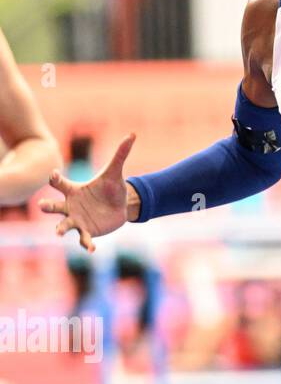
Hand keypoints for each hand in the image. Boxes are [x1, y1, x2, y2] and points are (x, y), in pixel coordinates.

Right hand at [39, 133, 136, 251]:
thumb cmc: (111, 187)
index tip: (53, 174)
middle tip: (43, 205)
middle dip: (47, 205)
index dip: (56, 179)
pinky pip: (83, 239)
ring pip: (63, 225)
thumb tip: (133, 134)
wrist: (120, 206)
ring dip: (59, 228)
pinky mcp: (86, 231)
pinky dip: (86, 244)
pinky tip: (91, 249)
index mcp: (74, 190)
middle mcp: (70, 206)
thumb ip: (121, 154)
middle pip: (53, 206)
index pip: (60, 184)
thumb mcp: (115, 172)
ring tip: (57, 233)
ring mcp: (76, 220)